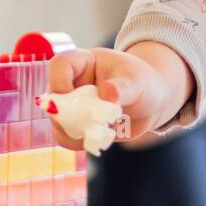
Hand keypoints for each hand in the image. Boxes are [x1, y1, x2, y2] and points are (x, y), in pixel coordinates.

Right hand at [45, 42, 193, 149]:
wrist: (152, 103)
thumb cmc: (143, 82)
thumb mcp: (137, 81)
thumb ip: (123, 87)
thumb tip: (107, 93)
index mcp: (84, 63)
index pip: (60, 65)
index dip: (59, 81)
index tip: (74, 95)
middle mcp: (73, 84)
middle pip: (52, 98)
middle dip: (69, 114)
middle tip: (95, 120)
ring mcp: (74, 106)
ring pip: (58, 123)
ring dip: (76, 131)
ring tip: (105, 130)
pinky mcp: (79, 126)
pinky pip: (69, 138)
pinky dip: (83, 142)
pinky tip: (104, 138)